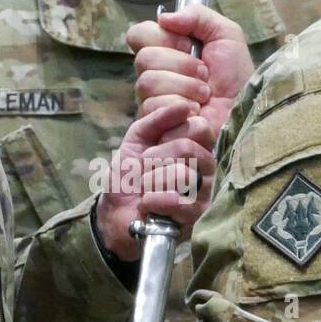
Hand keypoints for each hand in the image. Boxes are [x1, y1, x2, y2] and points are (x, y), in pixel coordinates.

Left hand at [95, 99, 215, 260]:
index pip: (199, 126)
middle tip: (145, 170)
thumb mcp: (137, 138)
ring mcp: (204, 191)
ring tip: (146, 189)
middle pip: (187, 148)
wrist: (115, 210)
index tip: (154, 145)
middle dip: (154, 158)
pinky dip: (153, 201)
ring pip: (183, 175)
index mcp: (195, 145)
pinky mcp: (196, 216)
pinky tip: (149, 205)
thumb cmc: (130, 174)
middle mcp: (205, 166)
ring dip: (152, 182)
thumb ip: (157, 118)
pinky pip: (177, 201)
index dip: (169, 133)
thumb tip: (185, 106)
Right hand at [129, 5, 255, 140]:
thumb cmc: (235, 74)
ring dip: (185, 86)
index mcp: (165, 49)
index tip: (188, 45)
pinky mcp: (157, 121)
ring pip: (148, 83)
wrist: (244, 108)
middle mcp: (153, 73)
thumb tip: (163, 17)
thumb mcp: (225, 34)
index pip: (138, 34)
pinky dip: (182, 106)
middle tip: (205, 73)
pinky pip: (155, 106)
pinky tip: (196, 111)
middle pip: (143, 59)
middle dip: (181, 65)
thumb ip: (197, 15)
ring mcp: (152, 98)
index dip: (162, 38)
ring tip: (204, 94)